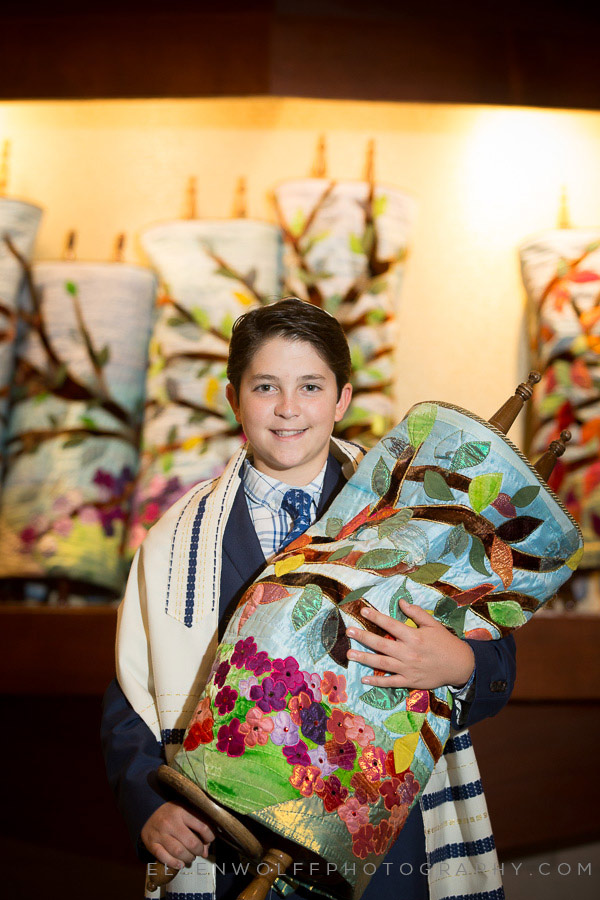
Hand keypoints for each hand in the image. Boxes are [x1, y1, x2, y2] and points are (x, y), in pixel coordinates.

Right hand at [141, 801, 216, 870]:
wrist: (146, 810)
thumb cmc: (171, 812)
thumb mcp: (185, 811)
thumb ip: (197, 826)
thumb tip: (205, 850)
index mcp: (181, 810)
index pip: (202, 826)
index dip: (209, 837)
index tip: (209, 839)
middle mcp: (170, 822)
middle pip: (191, 843)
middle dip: (199, 850)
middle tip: (199, 851)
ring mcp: (160, 833)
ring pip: (178, 852)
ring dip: (188, 858)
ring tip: (190, 857)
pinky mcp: (151, 843)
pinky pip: (164, 857)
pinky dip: (174, 863)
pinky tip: (180, 864)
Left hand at [346, 599, 474, 689]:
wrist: (460, 666)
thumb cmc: (445, 642)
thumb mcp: (433, 624)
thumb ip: (416, 613)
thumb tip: (401, 602)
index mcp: (414, 636)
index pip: (391, 625)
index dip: (376, 617)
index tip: (363, 611)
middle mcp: (409, 652)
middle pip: (382, 644)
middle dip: (364, 637)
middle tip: (349, 632)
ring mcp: (408, 669)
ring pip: (382, 663)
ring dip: (365, 658)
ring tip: (350, 654)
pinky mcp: (410, 682)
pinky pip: (390, 682)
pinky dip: (377, 681)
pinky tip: (364, 679)